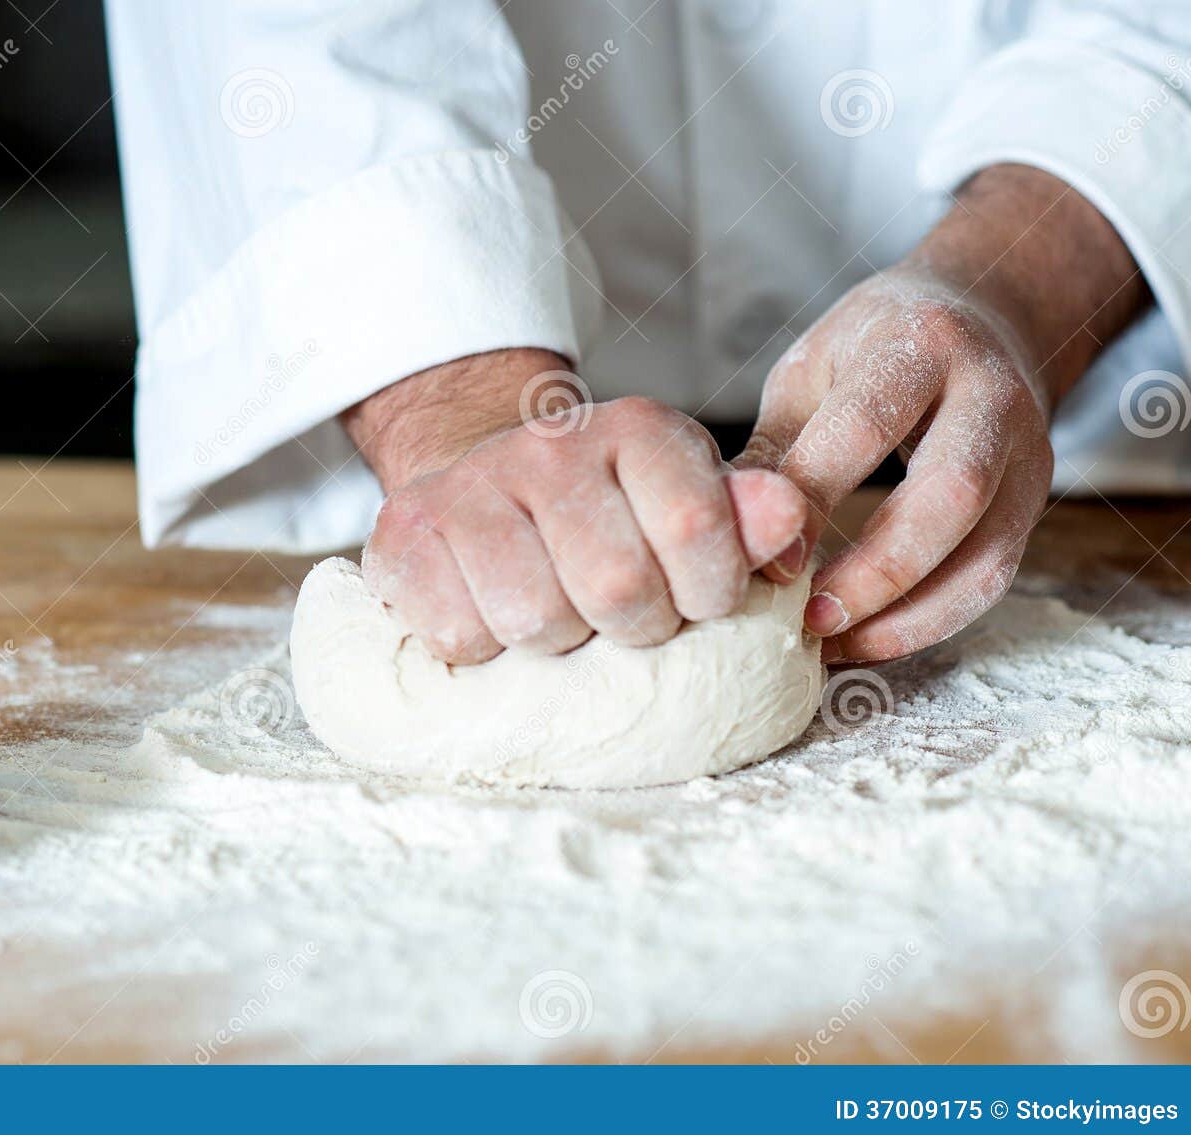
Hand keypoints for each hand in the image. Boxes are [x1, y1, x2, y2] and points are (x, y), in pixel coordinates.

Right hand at [343, 350, 806, 663]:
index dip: (707, 593)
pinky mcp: (402, 530)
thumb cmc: (606, 519)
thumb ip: (750, 519)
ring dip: (557, 642)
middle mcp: (549, 443)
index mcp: (638, 430)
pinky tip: (493, 615)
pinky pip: (459, 634)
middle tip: (622, 618)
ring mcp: (469, 484)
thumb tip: (788, 520)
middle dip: (632, 629)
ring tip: (559, 616)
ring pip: (534, 618)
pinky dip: (483, 649)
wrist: (483, 490)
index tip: (696, 602)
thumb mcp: (692, 507)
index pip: (696, 526)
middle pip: (616, 589)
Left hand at [736, 164, 1147, 663]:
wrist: (984, 314)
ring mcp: (1027, 449)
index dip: (813, 501)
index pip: (865, 427)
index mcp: (919, 344)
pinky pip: (994, 575)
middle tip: (809, 619)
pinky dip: (931, 620)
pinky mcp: (1035, 498)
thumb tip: (732, 537)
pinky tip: (870, 639)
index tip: (768, 562)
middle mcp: (990, 394)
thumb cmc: (872, 348)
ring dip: (910, 613)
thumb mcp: (809, 371)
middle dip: (878, 570)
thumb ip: (775, 450)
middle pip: (951, 493)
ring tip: (835, 645)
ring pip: (988, 550)